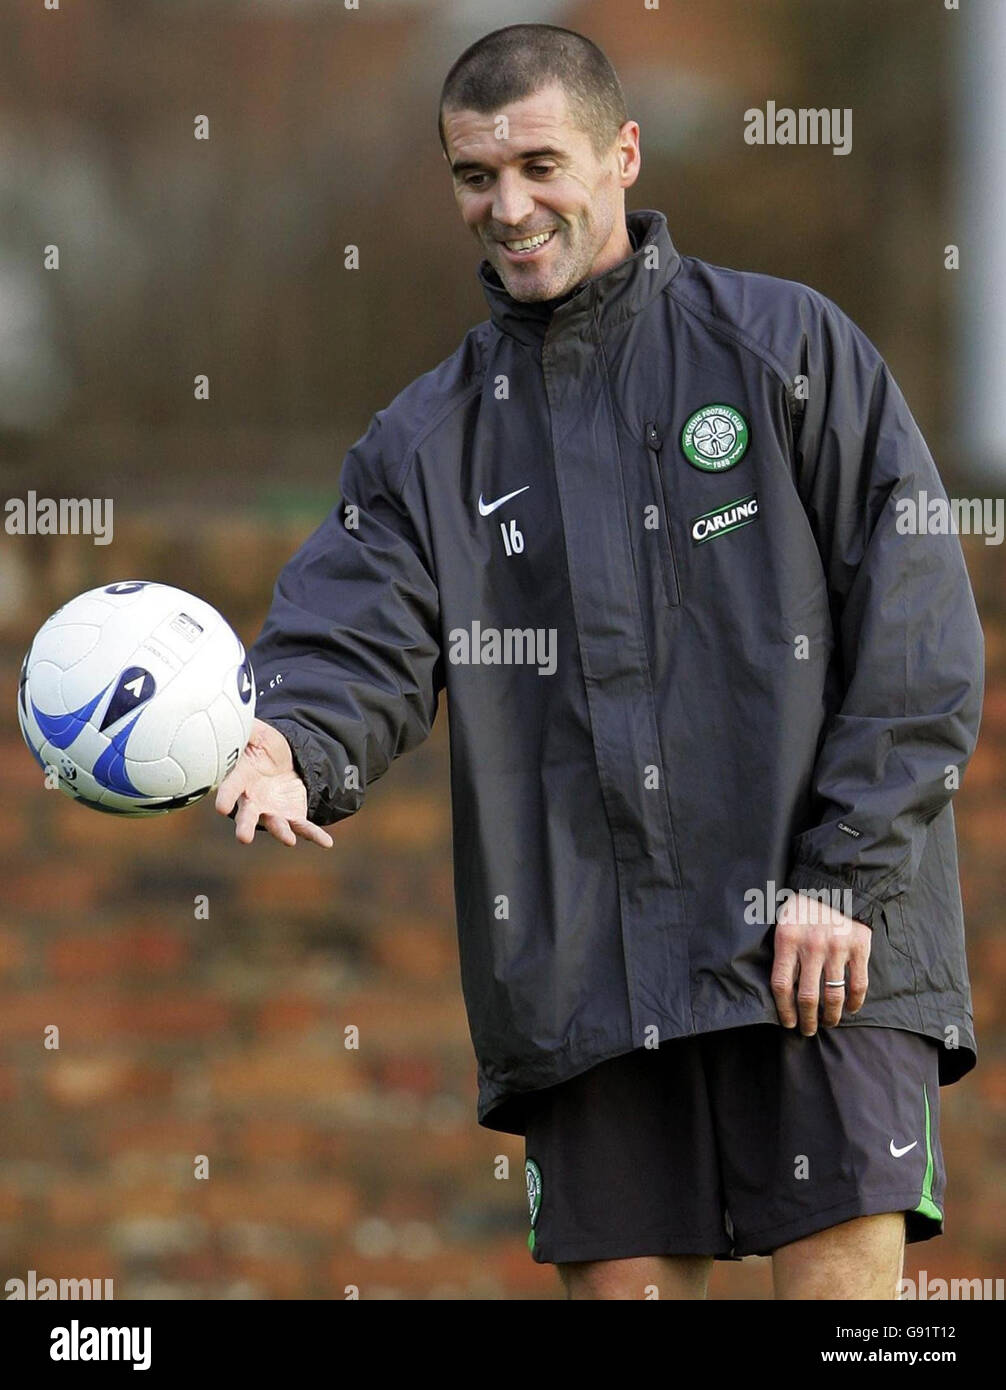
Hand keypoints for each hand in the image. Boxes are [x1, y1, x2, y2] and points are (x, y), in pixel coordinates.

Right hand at [215, 717, 333, 848]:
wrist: (284, 761)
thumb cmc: (264, 746)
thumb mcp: (258, 732)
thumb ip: (249, 727)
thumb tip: (237, 711)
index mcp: (241, 778)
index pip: (231, 788)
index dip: (226, 797)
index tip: (222, 808)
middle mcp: (253, 800)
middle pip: (247, 815)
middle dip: (246, 826)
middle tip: (244, 838)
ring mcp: (272, 811)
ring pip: (275, 824)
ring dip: (281, 833)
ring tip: (289, 841)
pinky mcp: (292, 816)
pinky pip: (303, 827)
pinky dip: (314, 835)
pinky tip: (326, 843)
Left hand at [770, 890, 869, 1034]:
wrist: (836, 881)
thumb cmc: (803, 904)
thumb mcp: (783, 921)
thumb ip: (782, 951)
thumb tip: (781, 988)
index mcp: (788, 940)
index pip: (782, 985)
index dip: (785, 1010)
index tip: (788, 1022)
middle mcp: (812, 946)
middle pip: (808, 997)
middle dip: (807, 1020)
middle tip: (807, 1030)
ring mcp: (837, 948)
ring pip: (833, 995)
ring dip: (831, 1016)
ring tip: (828, 1023)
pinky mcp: (859, 947)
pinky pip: (858, 984)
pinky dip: (855, 1002)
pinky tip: (851, 1009)